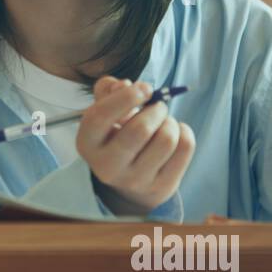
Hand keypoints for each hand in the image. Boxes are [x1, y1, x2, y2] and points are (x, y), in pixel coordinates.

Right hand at [77, 77, 195, 215]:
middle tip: (157, 106)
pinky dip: (184, 131)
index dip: (126, 97)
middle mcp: (107, 166)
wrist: (130, 178)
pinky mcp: (161, 186)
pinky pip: (184, 148)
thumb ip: (108, 89)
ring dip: (170, 121)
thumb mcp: (104, 110)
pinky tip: (175, 134)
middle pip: (140, 129)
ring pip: (166, 139)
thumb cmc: (117, 134)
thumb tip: (124, 85)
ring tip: (164, 122)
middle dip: (156, 109)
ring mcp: (135, 180)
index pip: (100, 116)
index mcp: (87, 143)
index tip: (145, 88)